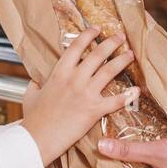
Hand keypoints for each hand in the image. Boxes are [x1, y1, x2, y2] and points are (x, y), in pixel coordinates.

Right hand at [21, 27, 137, 166]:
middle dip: (111, 43)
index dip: (88, 35)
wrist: (37, 138)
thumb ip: (35, 85)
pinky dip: (128, 96)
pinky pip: (115, 100)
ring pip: (109, 71)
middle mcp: (74, 79)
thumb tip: (36, 82)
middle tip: (121, 36)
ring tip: (131, 54)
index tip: (97, 29)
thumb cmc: (33, 120)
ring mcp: (86, 93)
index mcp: (59, 73)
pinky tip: (136, 90)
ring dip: (122, 61)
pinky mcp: (94, 110)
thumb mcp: (30, 96)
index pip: (76, 47)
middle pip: (97, 54)